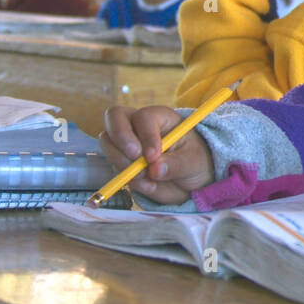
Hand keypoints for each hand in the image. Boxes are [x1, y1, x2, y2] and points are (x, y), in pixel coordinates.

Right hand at [98, 105, 213, 203]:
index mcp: (160, 117)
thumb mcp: (194, 162)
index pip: (144, 117)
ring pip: (108, 142)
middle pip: (114, 117)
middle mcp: (138, 125)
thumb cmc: (195, 162)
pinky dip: (126, 179)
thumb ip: (176, 164)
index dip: (146, 135)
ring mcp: (125, 143)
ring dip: (122, 162)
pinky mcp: (120, 162)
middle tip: (135, 158)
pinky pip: (112, 167)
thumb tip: (156, 169)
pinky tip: (148, 186)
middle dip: (121, 138)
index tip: (153, 156)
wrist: (189, 182)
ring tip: (147, 178)